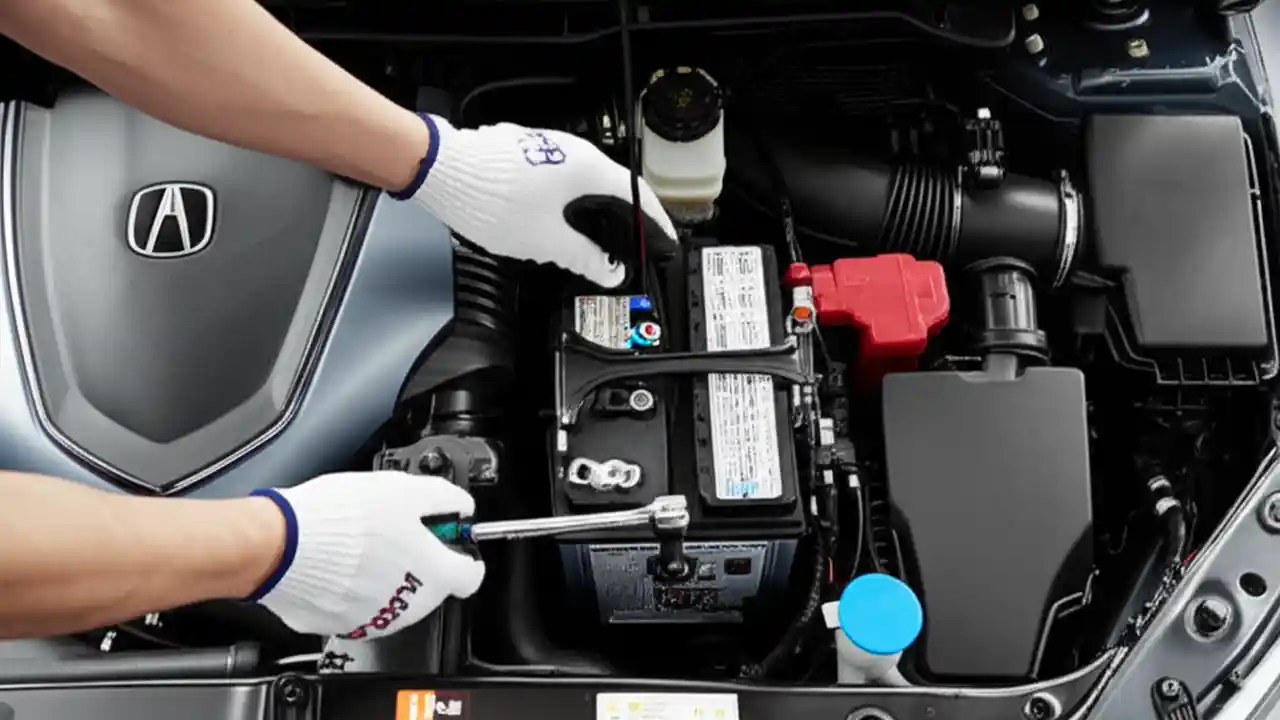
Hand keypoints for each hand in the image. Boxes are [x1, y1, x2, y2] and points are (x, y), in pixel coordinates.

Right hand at [247, 471, 482, 639]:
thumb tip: (461, 506)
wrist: (281, 544)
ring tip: (360, 544)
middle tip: (394, 530)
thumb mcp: (404, 490)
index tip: (448, 538)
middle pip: (430, 585)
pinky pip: (357, 606)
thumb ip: (443, 499)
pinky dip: (353, 589)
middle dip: (418, 558)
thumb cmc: (340, 519)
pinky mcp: (340, 625)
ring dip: (386, 574)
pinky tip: (338, 563)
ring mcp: (373, 620)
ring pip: (394, 598)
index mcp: (433, 574)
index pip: (471, 576)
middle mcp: (408, 606)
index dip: (462, 552)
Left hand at [405, 115, 676, 286]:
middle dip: (625, 220)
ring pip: (583, 183)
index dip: (655, 223)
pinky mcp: (525, 154)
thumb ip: (583, 257)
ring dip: (594, 212)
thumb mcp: (545, 241)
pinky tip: (558, 223)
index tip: (664, 240)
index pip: (636, 195)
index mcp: (587, 169)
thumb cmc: (492, 200)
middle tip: (633, 247)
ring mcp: (546, 149)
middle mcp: (571, 152)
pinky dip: (569, 203)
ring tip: (597, 242)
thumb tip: (608, 271)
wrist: (440, 169)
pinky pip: (560, 179)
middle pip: (612, 188)